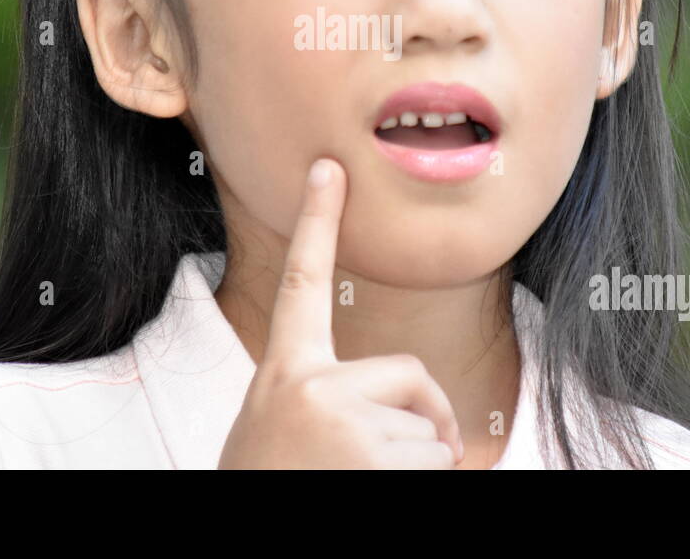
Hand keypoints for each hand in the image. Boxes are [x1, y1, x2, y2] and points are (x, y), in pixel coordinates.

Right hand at [218, 158, 464, 468]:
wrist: (249, 533)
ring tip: (356, 484)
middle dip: (421, 420)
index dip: (317, 221)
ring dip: (415, 468)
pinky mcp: (379, 457)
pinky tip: (374, 493)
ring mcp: (347, 422)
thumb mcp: (283, 432)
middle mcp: (311, 386)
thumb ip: (330, 402)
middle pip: (409, 374)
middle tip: (380, 467)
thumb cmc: (276, 481)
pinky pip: (440, 464)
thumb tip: (425, 419)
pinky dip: (428, 486)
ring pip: (430, 432)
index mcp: (284, 375)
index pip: (302, 283)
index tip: (329, 167)